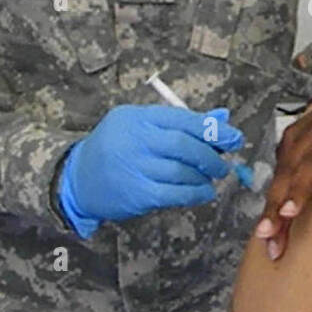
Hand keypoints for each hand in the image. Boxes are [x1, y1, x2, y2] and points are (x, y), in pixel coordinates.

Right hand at [59, 104, 243, 237]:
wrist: (78, 178)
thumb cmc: (116, 147)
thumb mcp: (142, 125)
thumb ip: (181, 122)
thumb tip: (222, 117)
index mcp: (138, 117)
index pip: (183, 119)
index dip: (213, 129)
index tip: (233, 137)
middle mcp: (135, 139)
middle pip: (184, 145)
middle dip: (211, 155)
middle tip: (224, 164)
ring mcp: (134, 167)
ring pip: (181, 171)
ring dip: (204, 176)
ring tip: (212, 177)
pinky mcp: (136, 193)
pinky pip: (174, 194)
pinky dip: (194, 194)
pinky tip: (203, 193)